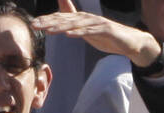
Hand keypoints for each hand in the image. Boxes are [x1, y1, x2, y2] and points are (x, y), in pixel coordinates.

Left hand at [33, 0, 162, 68]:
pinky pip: (91, 32)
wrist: (130, 42)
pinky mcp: (105, 30)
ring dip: (60, 27)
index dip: (47, 20)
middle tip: (34, 25)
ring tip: (48, 30)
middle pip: (65, 19)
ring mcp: (97, 23)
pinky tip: (70, 34)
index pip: (61, 18)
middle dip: (48, 22)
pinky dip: (80, 33)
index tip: (33, 24)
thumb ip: (75, 25)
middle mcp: (88, 18)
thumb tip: (63, 23)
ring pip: (75, 24)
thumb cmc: (108, 37)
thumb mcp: (88, 31)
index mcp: (82, 19)